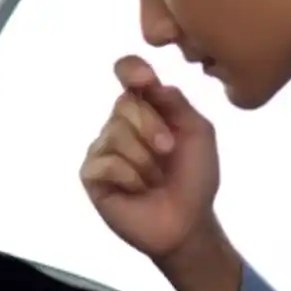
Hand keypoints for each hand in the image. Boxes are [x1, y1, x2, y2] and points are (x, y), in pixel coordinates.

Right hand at [81, 55, 221, 260]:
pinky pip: (106, 162)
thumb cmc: (195, 177)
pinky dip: (129, 177)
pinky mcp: (92, 175)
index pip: (127, 73)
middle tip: (168, 152)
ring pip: (115, 134)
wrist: (186, 222)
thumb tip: (150, 82)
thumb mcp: (198, 132)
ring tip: (153, 179)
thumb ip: (176, 102)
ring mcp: (102, 148)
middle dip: (152, 128)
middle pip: (125, 105)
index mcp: (146, 108)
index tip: (145, 79)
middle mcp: (120, 123)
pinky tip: (136, 190)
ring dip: (145, 160)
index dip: (131, 69)